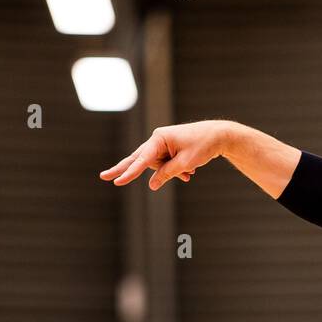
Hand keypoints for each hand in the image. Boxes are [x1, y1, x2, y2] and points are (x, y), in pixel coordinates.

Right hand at [100, 120, 231, 189]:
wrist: (218, 136)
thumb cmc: (202, 146)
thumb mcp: (185, 163)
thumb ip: (167, 174)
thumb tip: (152, 185)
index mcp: (159, 138)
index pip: (142, 159)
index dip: (130, 173)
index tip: (118, 181)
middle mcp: (157, 139)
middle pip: (139, 159)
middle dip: (125, 170)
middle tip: (104, 177)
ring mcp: (162, 144)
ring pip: (158, 166)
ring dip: (171, 172)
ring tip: (189, 172)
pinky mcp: (168, 148)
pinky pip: (166, 164)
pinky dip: (175, 170)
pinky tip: (189, 173)